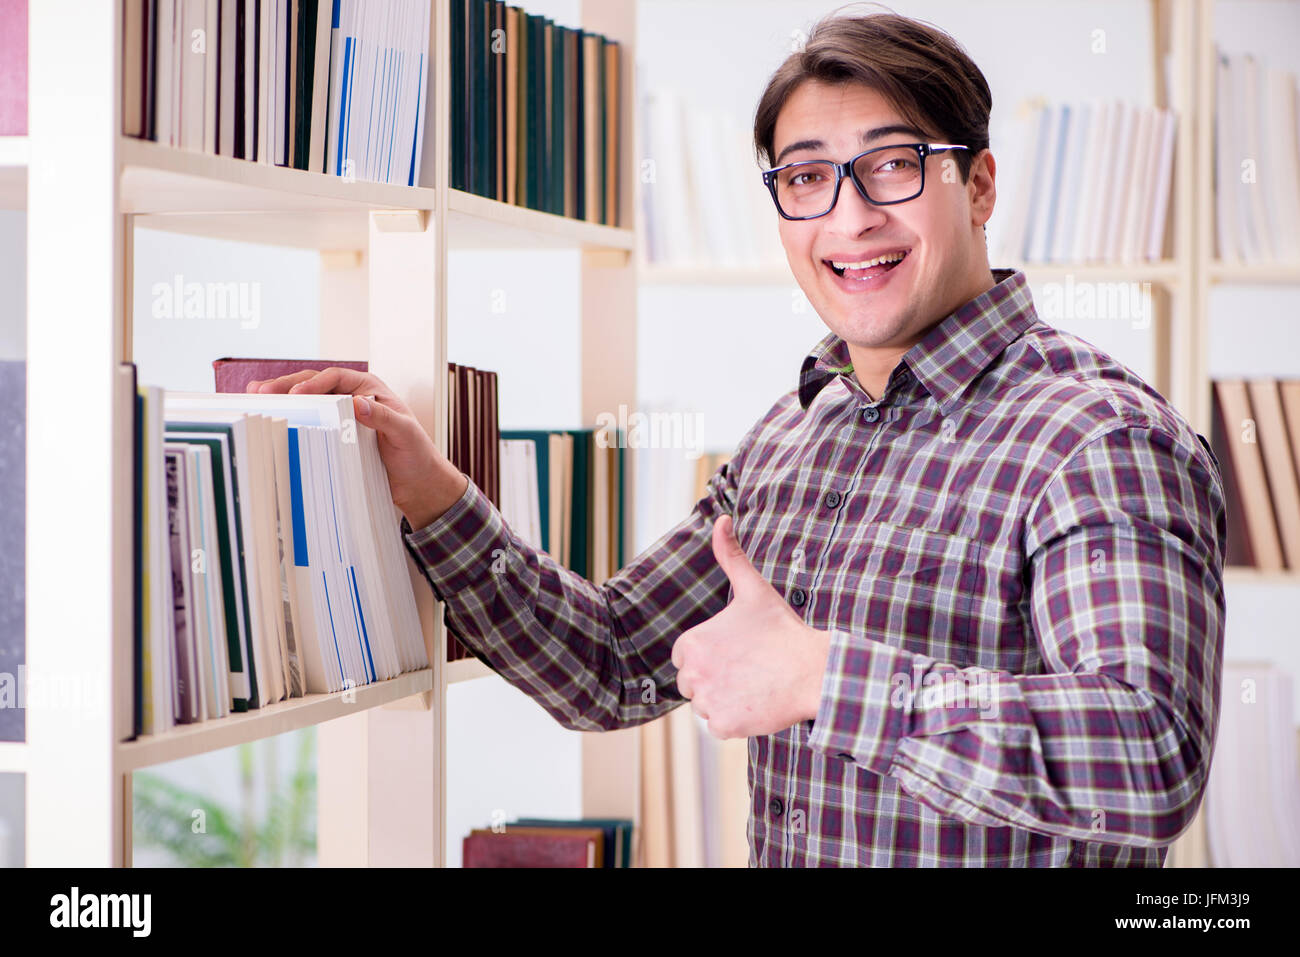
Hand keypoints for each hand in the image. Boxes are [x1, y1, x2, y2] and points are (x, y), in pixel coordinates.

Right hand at [247, 367, 466, 528]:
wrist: (418, 483)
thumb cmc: (416, 455)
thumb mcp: (404, 434)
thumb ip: (382, 417)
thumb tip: (357, 403)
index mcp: (370, 390)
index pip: (336, 378)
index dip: (314, 383)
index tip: (298, 394)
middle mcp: (353, 399)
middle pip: (315, 385)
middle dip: (287, 387)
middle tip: (260, 392)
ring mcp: (341, 417)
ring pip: (308, 402)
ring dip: (283, 399)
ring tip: (254, 398)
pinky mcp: (335, 436)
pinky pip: (310, 423)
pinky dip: (291, 419)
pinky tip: (271, 420)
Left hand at [670, 515, 830, 738]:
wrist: (813, 671)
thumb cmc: (782, 630)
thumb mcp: (753, 589)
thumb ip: (731, 555)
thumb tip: (721, 520)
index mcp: (692, 644)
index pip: (686, 657)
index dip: (710, 655)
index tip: (736, 652)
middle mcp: (692, 674)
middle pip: (692, 684)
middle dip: (715, 679)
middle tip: (748, 669)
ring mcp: (707, 702)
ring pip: (706, 706)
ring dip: (725, 700)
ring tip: (755, 684)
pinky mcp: (723, 726)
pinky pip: (720, 726)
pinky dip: (736, 720)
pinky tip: (757, 703)